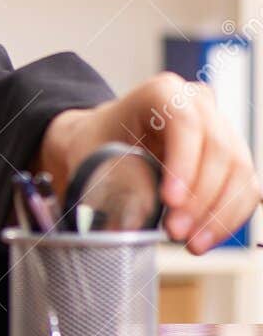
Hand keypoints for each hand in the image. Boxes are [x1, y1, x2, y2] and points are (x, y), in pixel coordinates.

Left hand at [39, 74, 262, 252]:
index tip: (170, 200)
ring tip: (189, 243)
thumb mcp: (89, 156)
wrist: (101, 142)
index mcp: (161, 92)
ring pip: (239, 172)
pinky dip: (228, 218)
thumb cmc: (94, 144)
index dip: (184, 164)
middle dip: (200, 199)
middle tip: (175, 232)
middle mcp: (199, 104)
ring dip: (218, 214)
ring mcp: (221, 129)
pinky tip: (204, 239)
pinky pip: (245, 189)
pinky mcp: (231, 158)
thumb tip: (133, 223)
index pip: (185, 123)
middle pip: (218, 150)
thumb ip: (115, 183)